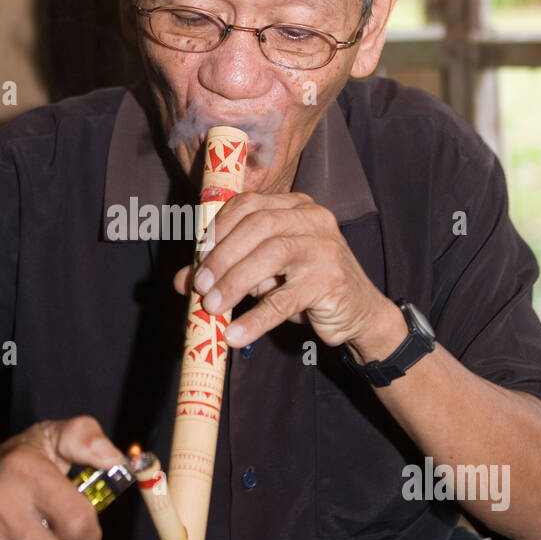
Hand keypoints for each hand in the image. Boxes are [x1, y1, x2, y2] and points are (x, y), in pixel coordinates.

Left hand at [173, 191, 400, 353]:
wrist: (358, 313)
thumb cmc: (305, 286)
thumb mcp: (263, 274)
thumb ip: (226, 270)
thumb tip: (182, 281)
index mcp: (295, 206)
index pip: (249, 205)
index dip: (219, 229)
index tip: (197, 256)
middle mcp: (313, 218)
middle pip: (258, 225)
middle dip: (222, 256)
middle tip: (200, 286)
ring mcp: (325, 247)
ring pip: (272, 255)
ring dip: (234, 282)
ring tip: (212, 308)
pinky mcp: (331, 280)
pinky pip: (285, 299)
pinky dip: (256, 318)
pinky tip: (235, 334)